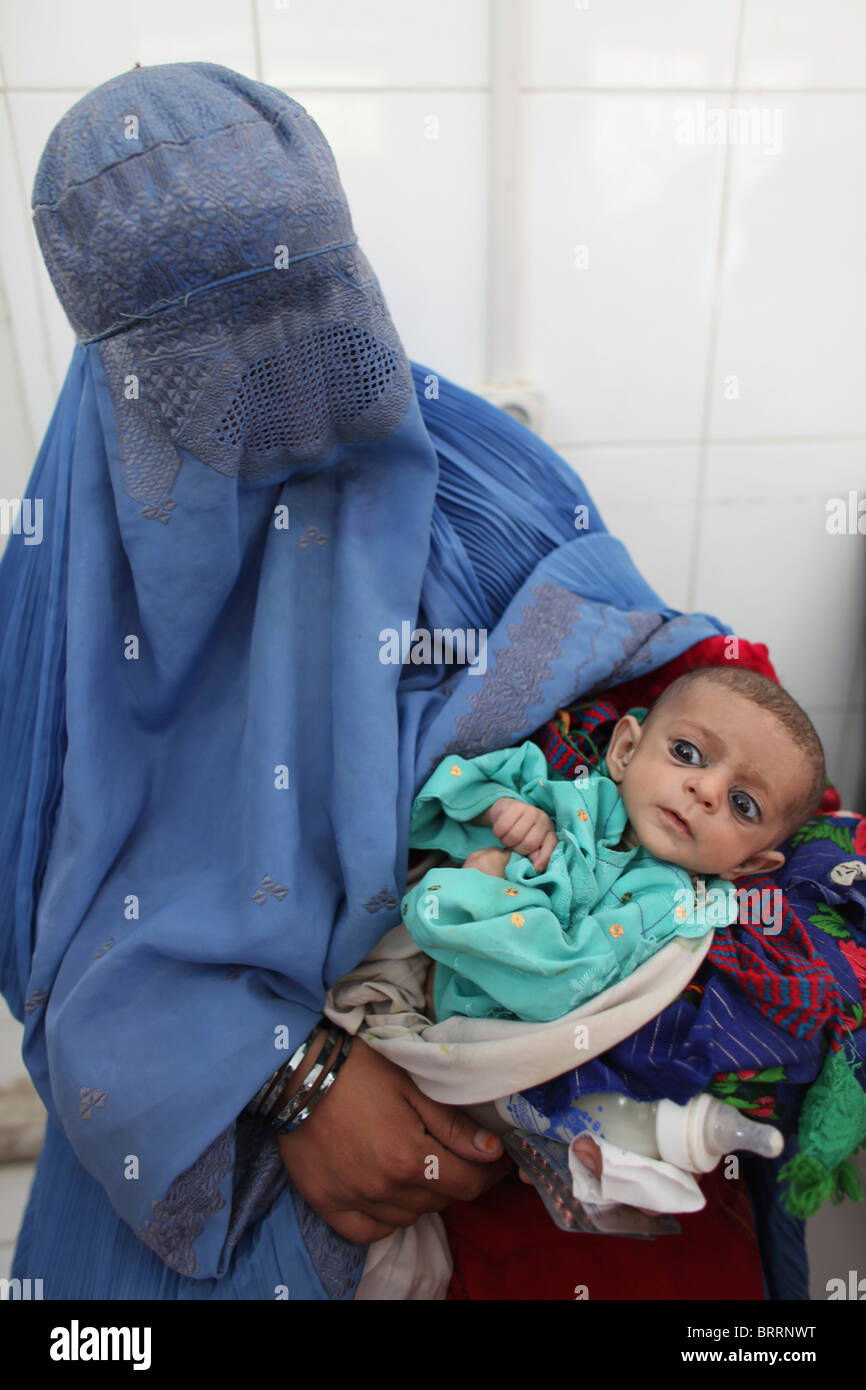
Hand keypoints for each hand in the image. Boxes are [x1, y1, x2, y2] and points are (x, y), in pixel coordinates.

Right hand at [278, 1035, 510, 1243]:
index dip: (490, 1174)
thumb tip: (492, 1152)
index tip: (497, 1162)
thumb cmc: (360, 1071)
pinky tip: (388, 1196)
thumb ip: (453, 1125)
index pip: (467, 1183)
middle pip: (440, 1201)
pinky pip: (368, 1232)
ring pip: (407, 1217)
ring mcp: (353, 1200)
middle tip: (451, 1155)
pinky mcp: (326, 1204)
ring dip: (421, 1197)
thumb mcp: (413, 1087)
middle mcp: (383, 1188)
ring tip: (416, 1168)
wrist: (298, 1072)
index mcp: (409, 1157)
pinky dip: (385, 1219)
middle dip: (454, 1179)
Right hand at [477, 797, 557, 871]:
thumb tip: (537, 868)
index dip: (544, 859)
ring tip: (506, 837)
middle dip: (516, 848)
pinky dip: (498, 832)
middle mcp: (543, 820)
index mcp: (549, 832)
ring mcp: (530, 811)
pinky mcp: (516, 806)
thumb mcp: (529, 844)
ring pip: (514, 836)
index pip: (551, 846)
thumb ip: (535, 855)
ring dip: (505, 840)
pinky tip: (500, 830)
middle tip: (512, 845)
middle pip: (528, 844)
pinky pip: (503, 826)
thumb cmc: (520, 831)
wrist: (506, 810)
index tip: (536, 868)